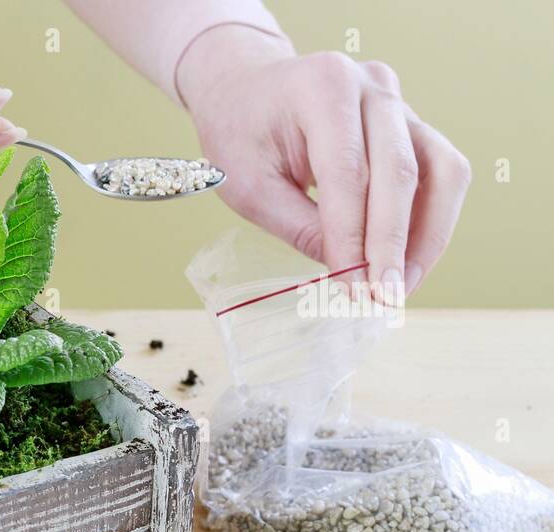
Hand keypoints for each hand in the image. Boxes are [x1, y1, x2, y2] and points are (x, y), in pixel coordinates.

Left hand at [178, 27, 470, 298]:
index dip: (355, 237)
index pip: (349, 173)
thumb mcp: (248, 185)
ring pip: (440, 171)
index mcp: (323, 88)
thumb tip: (349, 273)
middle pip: (400, 170)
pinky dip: (429, 220)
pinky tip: (407, 260)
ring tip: (401, 286)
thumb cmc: (240, 135)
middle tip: (385, 297)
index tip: (355, 289)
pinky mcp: (412, 124)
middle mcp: (372, 85)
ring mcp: (398, 101)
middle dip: (394, 243)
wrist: (246, 91)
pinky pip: (439, 173)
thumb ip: (298, 225)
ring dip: (427, 235)